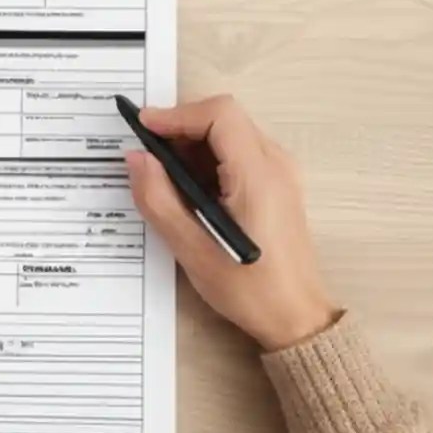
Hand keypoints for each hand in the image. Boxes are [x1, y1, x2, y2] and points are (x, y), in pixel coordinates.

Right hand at [125, 96, 337, 350]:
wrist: (296, 317)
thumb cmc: (250, 290)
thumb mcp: (192, 249)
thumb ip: (159, 199)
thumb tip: (136, 159)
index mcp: (257, 176)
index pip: (219, 115)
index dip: (177, 115)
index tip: (143, 128)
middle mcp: (275, 165)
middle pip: (224, 119)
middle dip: (181, 129)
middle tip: (148, 157)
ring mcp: (280, 173)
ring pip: (230, 134)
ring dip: (193, 146)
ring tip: (165, 179)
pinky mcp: (277, 185)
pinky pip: (239, 154)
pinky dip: (209, 160)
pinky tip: (190, 192)